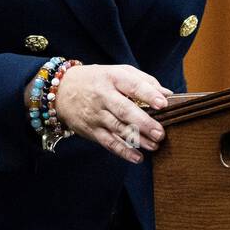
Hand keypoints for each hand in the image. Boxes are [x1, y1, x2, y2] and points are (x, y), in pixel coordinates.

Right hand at [49, 64, 173, 162]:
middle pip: (124, 110)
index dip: (148, 94)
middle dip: (144, 122)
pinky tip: (137, 157)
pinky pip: (108, 142)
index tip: (163, 104)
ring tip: (155, 145)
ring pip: (118, 129)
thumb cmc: (98, 80)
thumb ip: (144, 81)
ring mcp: (96, 115)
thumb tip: (168, 94)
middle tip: (160, 132)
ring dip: (138, 139)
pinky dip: (123, 151)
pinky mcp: (91, 130)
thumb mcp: (118, 72)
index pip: (132, 85)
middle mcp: (103, 96)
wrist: (61, 90)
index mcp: (112, 78)